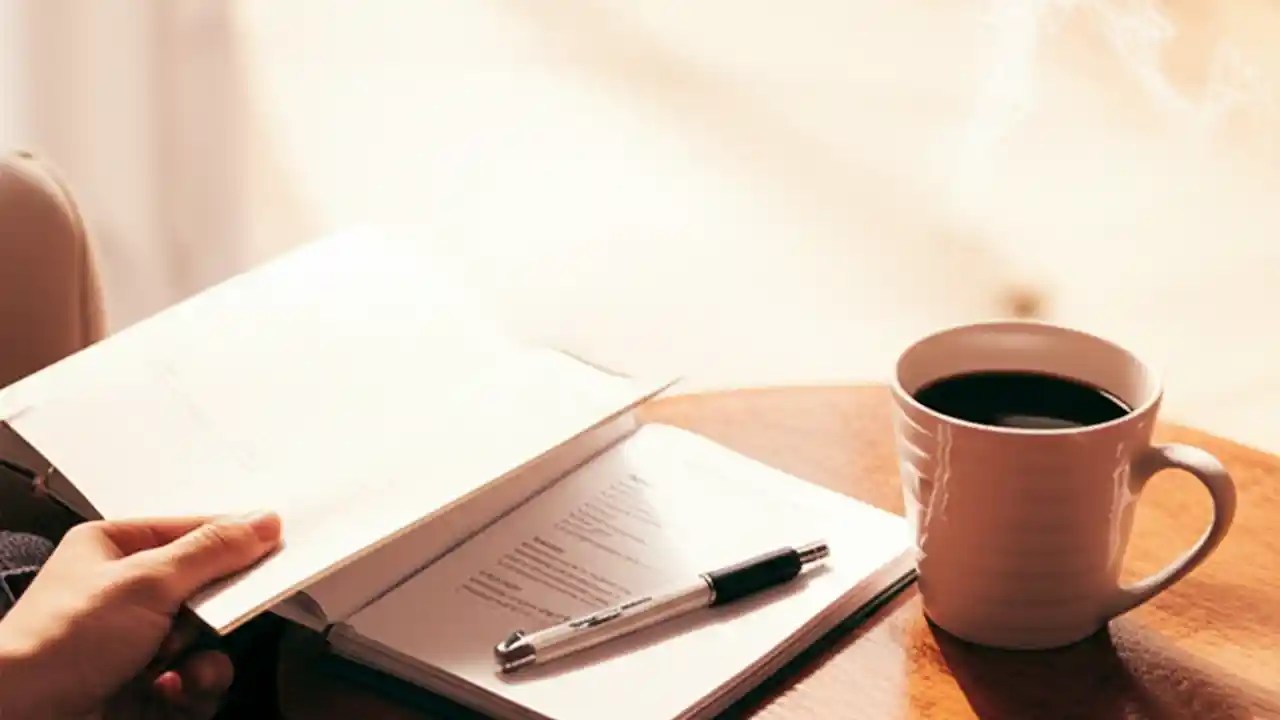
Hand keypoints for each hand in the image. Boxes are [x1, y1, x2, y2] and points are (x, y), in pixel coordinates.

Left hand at [0, 512, 281, 718]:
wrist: (21, 718)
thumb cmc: (61, 641)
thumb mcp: (147, 581)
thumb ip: (213, 551)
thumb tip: (265, 522)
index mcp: (116, 549)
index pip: (195, 533)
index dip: (235, 543)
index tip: (276, 549)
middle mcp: (127, 593)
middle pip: (209, 591)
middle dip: (217, 615)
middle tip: (215, 621)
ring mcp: (136, 643)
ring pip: (209, 641)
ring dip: (206, 661)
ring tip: (180, 671)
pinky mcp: (144, 685)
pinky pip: (197, 680)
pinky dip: (191, 690)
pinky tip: (165, 691)